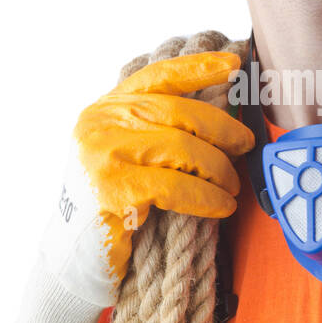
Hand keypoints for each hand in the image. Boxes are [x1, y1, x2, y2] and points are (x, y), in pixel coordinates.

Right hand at [43, 50, 254, 305]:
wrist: (75, 257)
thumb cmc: (113, 205)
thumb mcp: (129, 154)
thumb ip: (159, 130)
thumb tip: (223, 121)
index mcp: (107, 107)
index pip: (157, 75)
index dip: (198, 67)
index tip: (235, 65)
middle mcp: (100, 123)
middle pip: (177, 111)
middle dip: (221, 128)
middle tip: (246, 145)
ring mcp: (103, 154)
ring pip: (181, 147)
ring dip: (218, 168)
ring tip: (232, 186)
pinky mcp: (113, 190)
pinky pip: (176, 186)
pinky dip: (207, 196)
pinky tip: (223, 206)